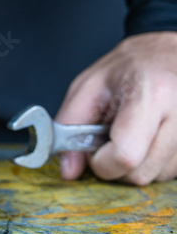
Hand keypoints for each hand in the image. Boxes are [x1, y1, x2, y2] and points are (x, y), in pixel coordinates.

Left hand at [56, 31, 176, 184]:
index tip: (95, 149)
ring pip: (156, 177)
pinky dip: (153, 163)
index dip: (102, 162)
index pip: (126, 156)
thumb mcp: (89, 85)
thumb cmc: (131, 67)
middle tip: (111, 138)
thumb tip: (68, 170)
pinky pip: (170, 174)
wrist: (170, 56)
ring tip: (133, 133)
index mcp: (153, 95)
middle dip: (116, 166)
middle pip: (141, 174)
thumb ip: (71, 124)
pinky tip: (148, 139)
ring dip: (136, 165)